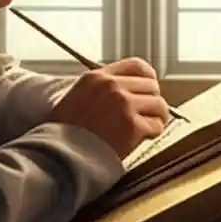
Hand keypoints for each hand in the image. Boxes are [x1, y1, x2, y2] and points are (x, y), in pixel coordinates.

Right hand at [50, 57, 170, 158]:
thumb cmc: (66, 134)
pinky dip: (153, 133)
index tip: (150, 89)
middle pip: (151, 86)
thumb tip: (128, 93)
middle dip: (151, 101)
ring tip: (146, 128)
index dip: (149, 78)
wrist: (61, 155)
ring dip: (156, 117)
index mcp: (96, 77)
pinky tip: (142, 138)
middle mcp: (111, 86)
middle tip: (147, 115)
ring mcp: (123, 104)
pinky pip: (157, 125)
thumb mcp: (77, 98)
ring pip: (159, 104)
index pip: (136, 66)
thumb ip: (101, 90)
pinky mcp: (132, 125)